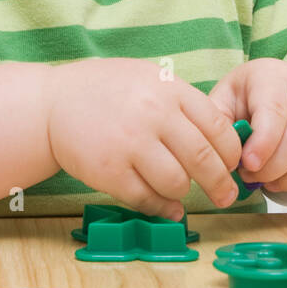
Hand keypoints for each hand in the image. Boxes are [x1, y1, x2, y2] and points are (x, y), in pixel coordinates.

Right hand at [46, 57, 242, 220]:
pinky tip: (166, 207)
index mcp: (170, 89)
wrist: (53, 102)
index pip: (218, 127)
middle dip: (221, 184)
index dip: (232, 153)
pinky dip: (161, 208)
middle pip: (203, 159)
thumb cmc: (108, 90)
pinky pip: (146, 199)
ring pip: (177, 183)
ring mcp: (130, 144)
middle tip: (226, 195)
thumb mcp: (150, 79)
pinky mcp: (108, 171)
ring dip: (185, 193)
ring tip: (182, 192)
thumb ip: (184, 102)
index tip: (233, 166)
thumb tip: (224, 138)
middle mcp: (153, 115)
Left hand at [208, 59, 286, 195]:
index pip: (274, 110)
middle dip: (272, 168)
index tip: (248, 165)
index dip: (262, 143)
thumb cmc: (250, 98)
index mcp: (274, 76)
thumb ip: (218, 122)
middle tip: (251, 177)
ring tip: (269, 182)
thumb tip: (221, 152)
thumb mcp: (225, 99)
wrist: (286, 91)